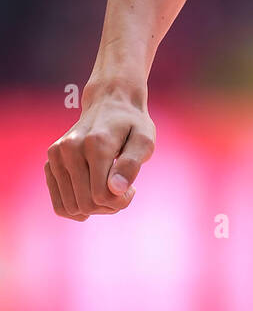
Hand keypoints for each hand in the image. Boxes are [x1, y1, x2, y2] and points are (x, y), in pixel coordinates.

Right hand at [45, 92, 154, 220]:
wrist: (109, 103)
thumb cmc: (132, 124)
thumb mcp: (144, 140)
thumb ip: (132, 164)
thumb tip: (115, 189)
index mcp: (96, 144)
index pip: (103, 195)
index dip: (121, 201)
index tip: (132, 189)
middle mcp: (70, 149)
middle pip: (86, 204)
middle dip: (109, 206)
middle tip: (121, 189)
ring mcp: (56, 156)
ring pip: (72, 207)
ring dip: (94, 207)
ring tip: (107, 188)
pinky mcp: (49, 163)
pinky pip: (60, 204)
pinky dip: (78, 207)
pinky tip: (92, 192)